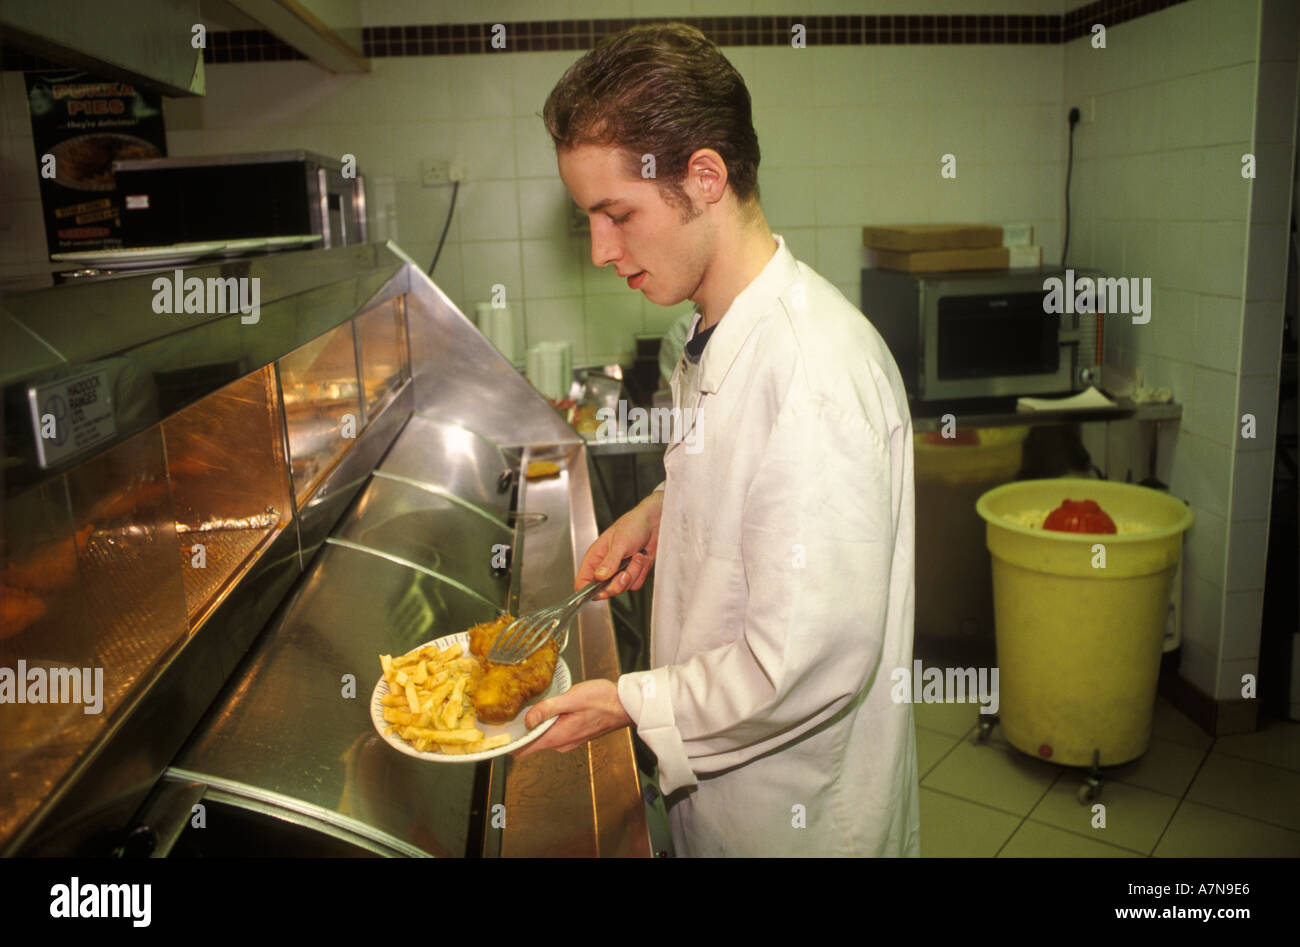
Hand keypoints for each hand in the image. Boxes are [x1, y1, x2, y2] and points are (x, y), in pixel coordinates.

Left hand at [512, 679, 631, 757]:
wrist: (626, 705)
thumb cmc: (604, 700)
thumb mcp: (573, 698)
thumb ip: (548, 709)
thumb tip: (527, 719)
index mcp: (558, 736)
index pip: (525, 750)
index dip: (509, 743)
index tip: (497, 734)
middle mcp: (562, 743)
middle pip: (531, 742)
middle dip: (520, 730)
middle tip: (509, 712)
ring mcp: (569, 740)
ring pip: (543, 736)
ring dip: (535, 725)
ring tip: (526, 708)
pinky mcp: (574, 734)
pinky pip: (553, 732)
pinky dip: (546, 723)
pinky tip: (547, 710)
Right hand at [576, 490, 664, 599]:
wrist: (655, 524)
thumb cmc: (633, 525)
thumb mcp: (619, 543)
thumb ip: (609, 562)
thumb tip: (599, 576)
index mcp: (595, 558)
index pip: (583, 581)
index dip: (588, 591)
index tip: (600, 591)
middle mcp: (606, 567)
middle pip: (603, 590)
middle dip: (617, 584)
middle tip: (624, 574)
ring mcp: (619, 571)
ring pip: (622, 588)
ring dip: (632, 573)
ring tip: (636, 556)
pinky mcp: (633, 573)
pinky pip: (635, 584)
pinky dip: (641, 573)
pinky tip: (642, 558)